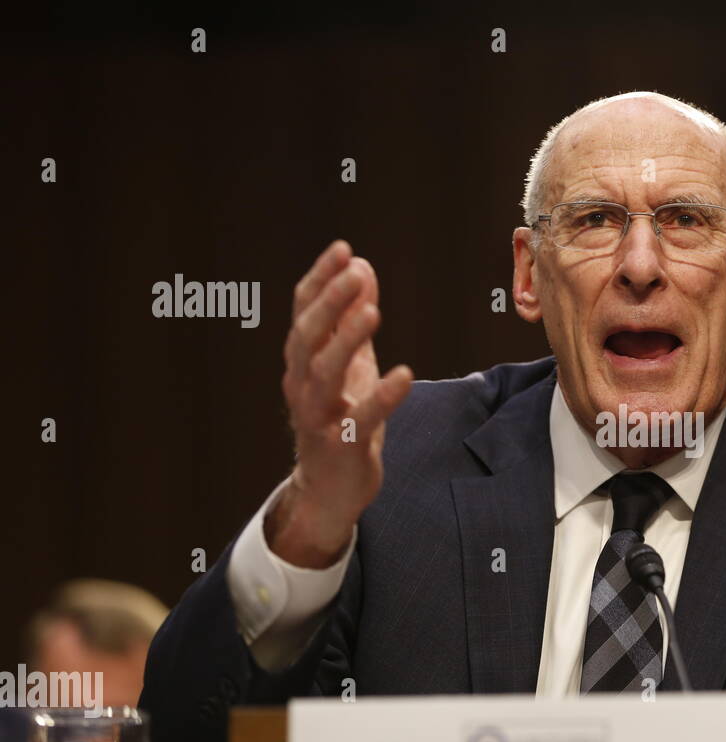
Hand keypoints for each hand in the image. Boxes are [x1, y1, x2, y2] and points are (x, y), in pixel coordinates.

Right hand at [266, 240, 412, 567]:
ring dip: (346, 341)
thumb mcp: (349, 364)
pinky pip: (359, 418)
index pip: (303, 311)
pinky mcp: (341, 444)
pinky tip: (404, 374)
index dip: (321, 279)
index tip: (343, 249)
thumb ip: (352, 319)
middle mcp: (302, 384)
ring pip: (323, 374)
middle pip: (307, 337)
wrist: (330, 487)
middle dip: (330, 302)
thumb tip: (362, 269)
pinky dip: (381, 396)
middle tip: (354, 272)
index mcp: (302, 360)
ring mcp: (317, 416)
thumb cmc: (340, 417)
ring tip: (372, 313)